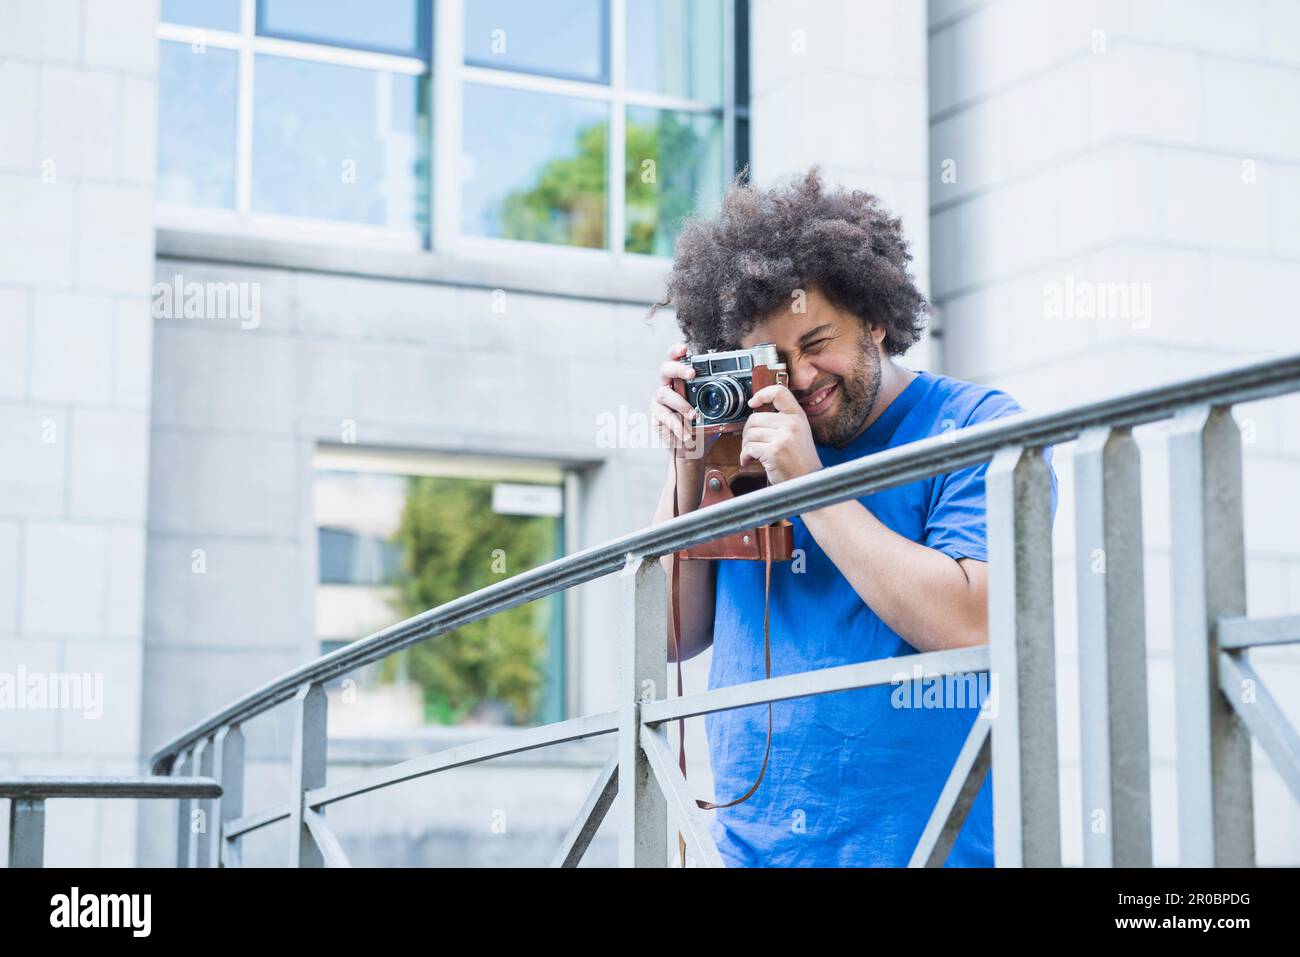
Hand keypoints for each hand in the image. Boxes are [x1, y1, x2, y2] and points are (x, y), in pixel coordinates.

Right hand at [651, 343, 717, 460]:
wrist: (693, 448)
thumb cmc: (704, 425)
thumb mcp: (717, 410)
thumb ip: (726, 398)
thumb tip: (751, 391)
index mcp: (681, 379)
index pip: (676, 359)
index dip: (677, 351)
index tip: (684, 349)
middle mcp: (668, 386)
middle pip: (665, 369)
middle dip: (679, 369)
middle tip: (692, 374)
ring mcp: (660, 401)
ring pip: (665, 395)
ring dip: (681, 404)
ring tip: (694, 416)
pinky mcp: (656, 417)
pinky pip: (664, 417)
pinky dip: (677, 425)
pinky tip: (686, 433)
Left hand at [739, 384, 822, 482]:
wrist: (808, 481)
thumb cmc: (800, 460)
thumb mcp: (798, 432)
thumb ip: (782, 420)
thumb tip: (755, 412)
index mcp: (798, 416)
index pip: (779, 392)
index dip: (762, 394)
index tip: (753, 403)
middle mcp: (792, 424)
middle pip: (755, 418)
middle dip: (748, 433)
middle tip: (751, 443)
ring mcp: (784, 437)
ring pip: (750, 434)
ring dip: (746, 446)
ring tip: (753, 454)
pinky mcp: (774, 452)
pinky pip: (749, 448)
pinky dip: (745, 456)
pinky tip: (749, 460)